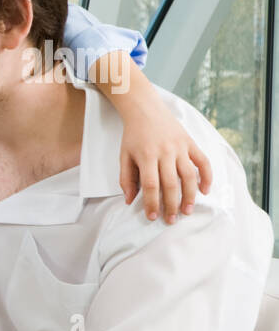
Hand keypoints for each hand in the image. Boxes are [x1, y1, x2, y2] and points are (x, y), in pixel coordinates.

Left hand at [119, 101, 212, 223]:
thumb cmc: (133, 136)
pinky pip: (202, 161)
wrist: (145, 110)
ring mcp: (180, 147)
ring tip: (187, 211)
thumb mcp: (124, 156)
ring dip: (189, 196)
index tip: (152, 216)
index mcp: (146, 156)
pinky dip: (206, 176)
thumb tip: (129, 201)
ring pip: (189, 175)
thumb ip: (126, 178)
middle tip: (171, 220)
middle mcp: (165, 152)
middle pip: (171, 183)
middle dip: (171, 204)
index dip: (152, 203)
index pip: (151, 185)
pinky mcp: (191, 143)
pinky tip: (205, 190)